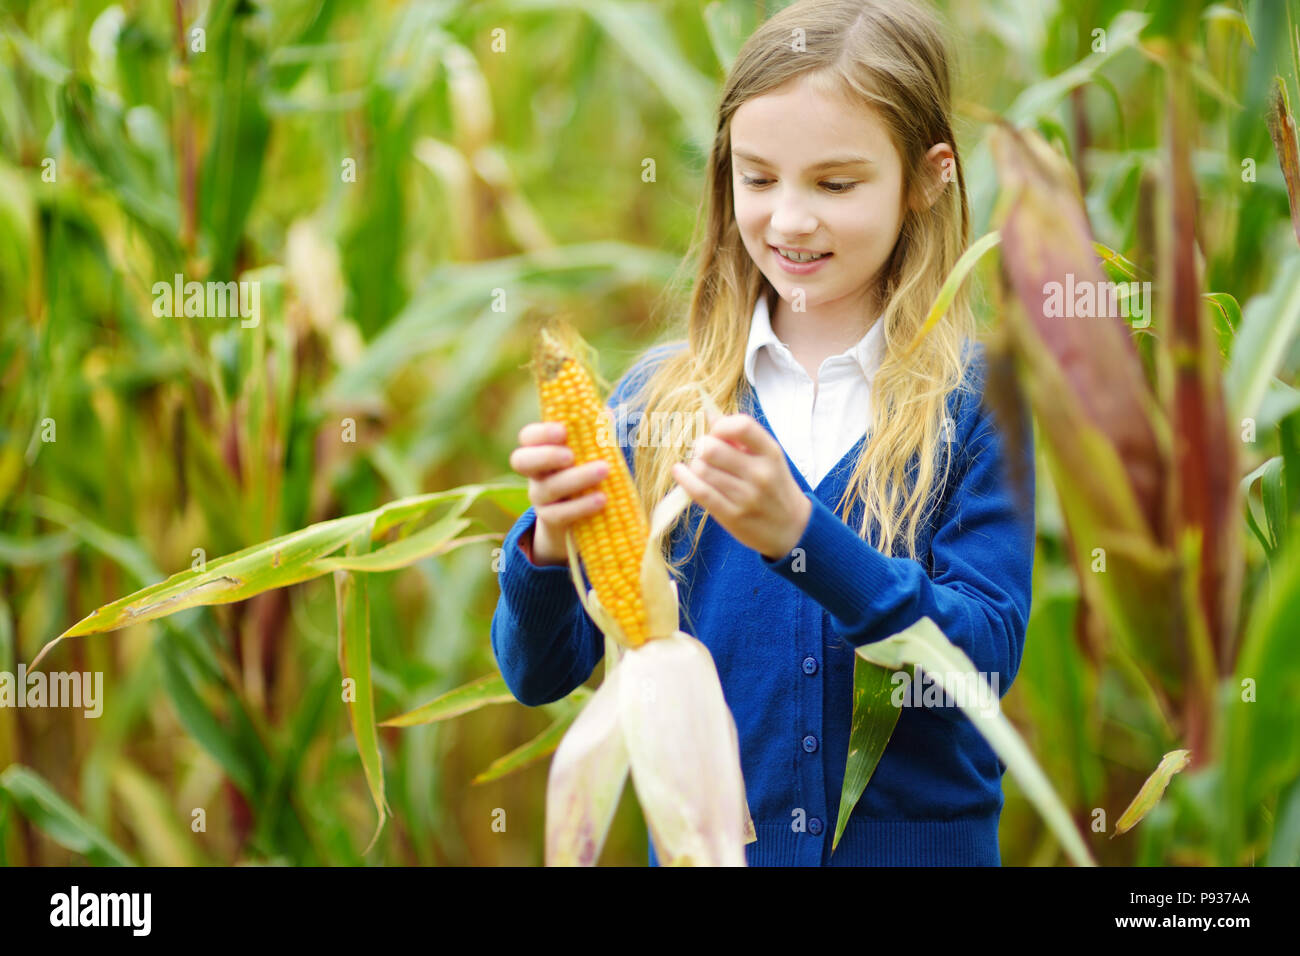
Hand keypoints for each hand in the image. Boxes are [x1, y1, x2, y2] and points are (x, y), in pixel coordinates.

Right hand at [508, 420, 610, 565]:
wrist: (584, 515)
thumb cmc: (587, 471)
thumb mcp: (592, 451)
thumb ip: (597, 433)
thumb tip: (609, 414)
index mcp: (541, 450)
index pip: (528, 437)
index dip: (541, 433)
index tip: (564, 430)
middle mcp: (534, 473)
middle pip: (521, 461)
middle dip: (545, 456)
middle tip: (571, 455)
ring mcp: (539, 497)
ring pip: (548, 488)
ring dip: (576, 478)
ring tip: (604, 470)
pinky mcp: (550, 520)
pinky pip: (560, 514)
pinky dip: (581, 506)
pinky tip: (602, 499)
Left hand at [671, 413, 811, 559]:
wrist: (792, 529)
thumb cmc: (775, 486)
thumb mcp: (767, 458)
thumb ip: (740, 436)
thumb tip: (709, 414)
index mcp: (771, 453)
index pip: (742, 426)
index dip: (721, 425)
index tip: (716, 432)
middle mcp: (760, 474)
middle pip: (713, 449)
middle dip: (701, 446)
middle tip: (703, 451)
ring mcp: (746, 497)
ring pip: (702, 470)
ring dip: (695, 465)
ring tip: (700, 468)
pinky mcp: (732, 516)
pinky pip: (700, 492)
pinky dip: (684, 479)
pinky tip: (680, 471)